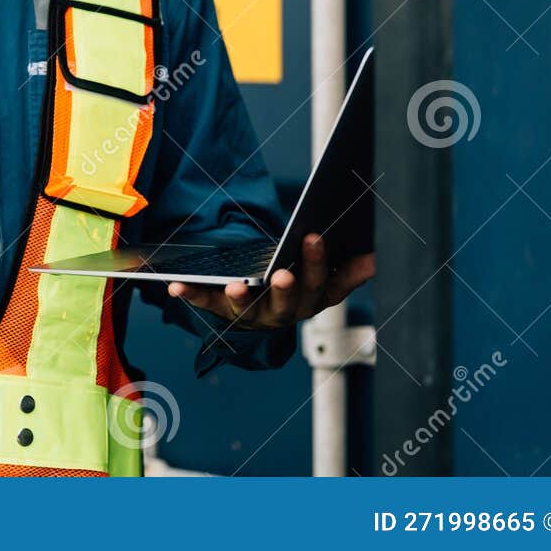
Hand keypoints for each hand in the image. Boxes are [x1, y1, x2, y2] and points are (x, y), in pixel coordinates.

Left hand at [167, 234, 374, 329]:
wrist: (265, 310)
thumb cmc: (300, 285)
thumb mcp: (328, 278)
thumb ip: (350, 271)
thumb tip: (377, 257)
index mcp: (311, 301)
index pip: (321, 287)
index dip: (318, 264)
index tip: (314, 236)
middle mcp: (283, 313)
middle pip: (287, 302)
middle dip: (285, 287)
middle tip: (282, 273)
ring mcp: (252, 313)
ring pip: (247, 309)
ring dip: (241, 298)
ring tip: (235, 286)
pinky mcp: (222, 308)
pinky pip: (206, 303)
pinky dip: (190, 295)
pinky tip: (174, 286)